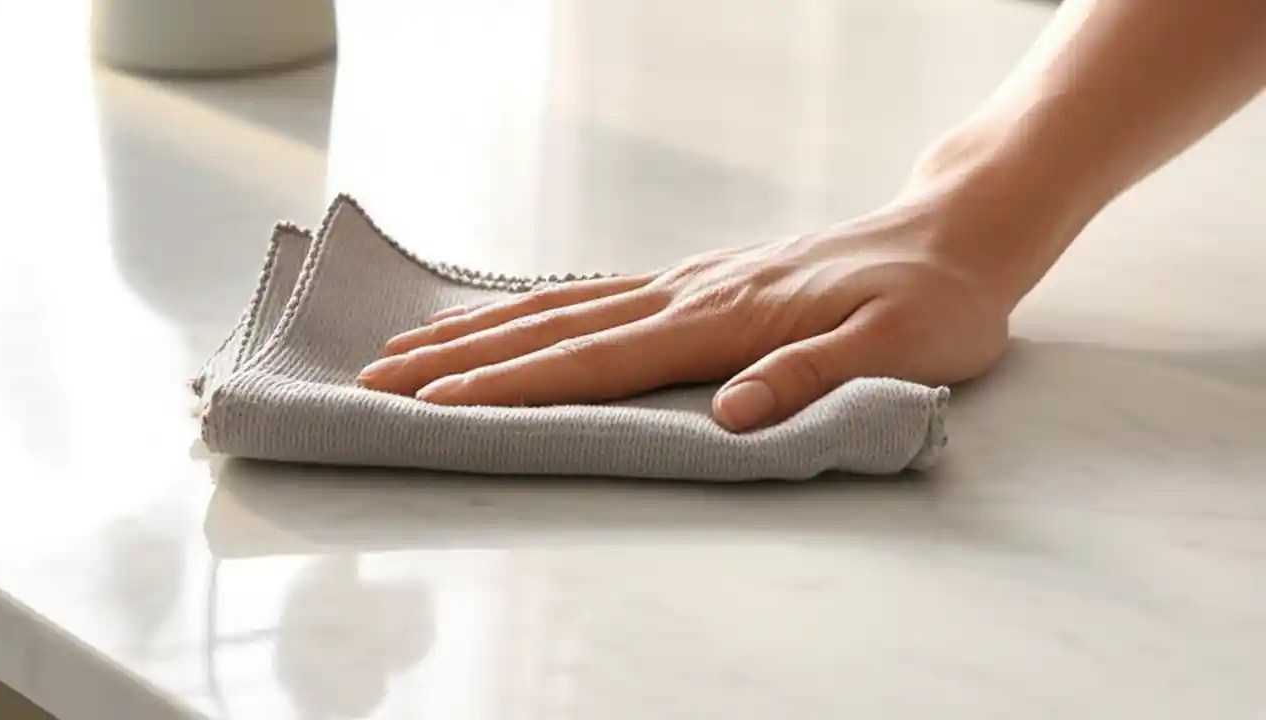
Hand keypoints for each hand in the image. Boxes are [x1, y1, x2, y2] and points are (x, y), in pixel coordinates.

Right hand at [357, 191, 1014, 431]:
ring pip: (564, 305)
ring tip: (413, 348)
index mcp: (723, 318)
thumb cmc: (930, 301)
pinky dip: (536, 310)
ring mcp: (689, 281)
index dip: (513, 387)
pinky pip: (596, 295)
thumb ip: (809, 377)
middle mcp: (689, 293)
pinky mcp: (701, 281)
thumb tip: (727, 418)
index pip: (597, 359)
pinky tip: (512, 320)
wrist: (950, 234)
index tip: (437, 407)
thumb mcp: (897, 348)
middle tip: (380, 379)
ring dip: (483, 331)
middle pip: (554, 328)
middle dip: (461, 360)